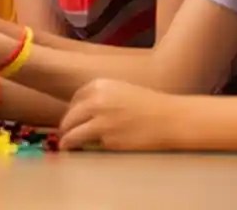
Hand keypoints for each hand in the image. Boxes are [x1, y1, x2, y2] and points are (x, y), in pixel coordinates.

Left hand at [58, 79, 183, 151]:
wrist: (172, 119)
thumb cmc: (151, 106)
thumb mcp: (122, 91)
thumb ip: (101, 98)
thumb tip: (81, 112)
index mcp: (99, 85)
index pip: (75, 100)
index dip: (71, 112)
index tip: (71, 120)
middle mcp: (97, 100)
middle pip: (69, 117)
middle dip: (65, 128)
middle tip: (63, 136)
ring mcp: (101, 120)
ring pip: (72, 133)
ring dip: (67, 141)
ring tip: (66, 146)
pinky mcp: (109, 139)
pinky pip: (89, 145)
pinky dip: (83, 149)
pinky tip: (81, 152)